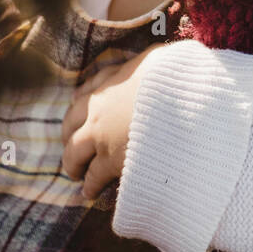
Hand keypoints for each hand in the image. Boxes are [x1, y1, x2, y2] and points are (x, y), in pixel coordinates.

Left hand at [61, 46, 160, 198]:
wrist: (183, 104)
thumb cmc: (174, 79)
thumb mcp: (156, 59)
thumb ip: (142, 63)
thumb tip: (144, 60)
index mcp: (108, 84)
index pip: (83, 97)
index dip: (79, 109)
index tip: (78, 116)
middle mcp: (98, 111)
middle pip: (70, 126)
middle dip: (70, 137)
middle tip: (73, 146)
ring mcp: (101, 138)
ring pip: (74, 154)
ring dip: (73, 164)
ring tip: (76, 173)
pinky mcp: (111, 162)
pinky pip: (93, 177)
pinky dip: (90, 185)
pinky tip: (89, 192)